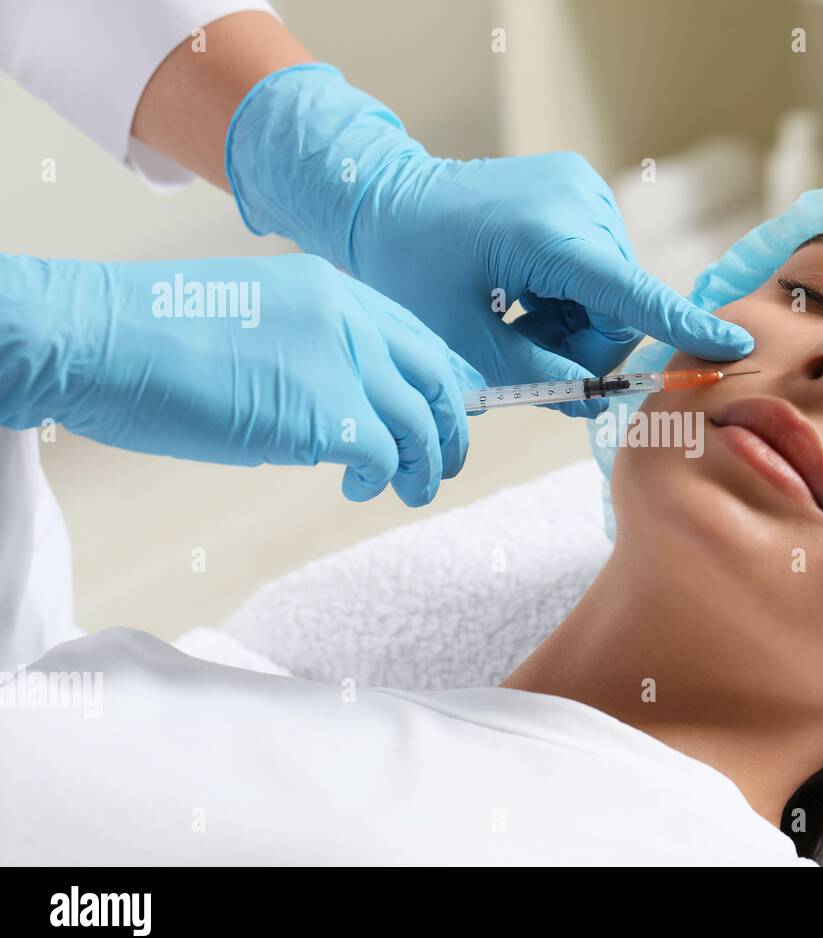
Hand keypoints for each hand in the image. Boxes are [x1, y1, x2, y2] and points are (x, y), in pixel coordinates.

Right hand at [0, 253, 482, 505]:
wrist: (97, 339)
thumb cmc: (150, 335)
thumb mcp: (252, 315)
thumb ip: (306, 344)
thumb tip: (332, 400)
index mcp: (329, 287)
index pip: (414, 334)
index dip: (439, 379)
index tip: (442, 410)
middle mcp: (349, 318)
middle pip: (436, 377)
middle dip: (450, 426)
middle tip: (441, 462)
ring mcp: (342, 363)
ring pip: (421, 424)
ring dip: (426, 465)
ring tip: (410, 490)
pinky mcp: (326, 414)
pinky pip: (386, 456)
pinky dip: (382, 480)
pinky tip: (358, 491)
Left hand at [225, 63, 754, 416]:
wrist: (380, 197)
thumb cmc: (408, 268)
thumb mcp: (463, 341)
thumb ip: (534, 377)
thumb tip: (591, 400)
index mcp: (548, 234)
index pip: (630, 294)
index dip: (681, 328)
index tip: (732, 349)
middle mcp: (579, 202)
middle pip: (618, 309)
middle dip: (581, 346)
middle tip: (525, 354)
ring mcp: (581, 191)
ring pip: (610, 295)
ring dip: (570, 324)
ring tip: (514, 316)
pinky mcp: (578, 192)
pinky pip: (597, 269)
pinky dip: (566, 297)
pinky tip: (523, 292)